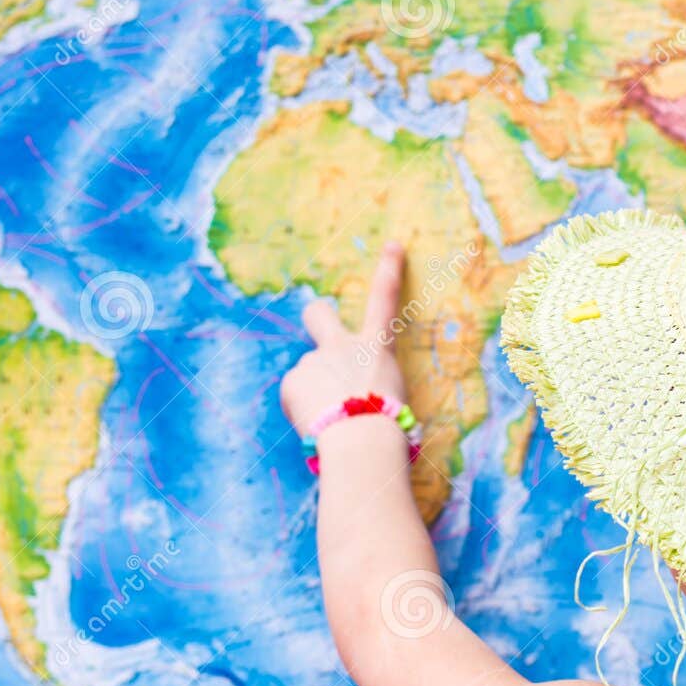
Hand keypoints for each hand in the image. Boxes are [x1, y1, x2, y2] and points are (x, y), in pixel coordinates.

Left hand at [280, 243, 407, 436]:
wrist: (361, 439)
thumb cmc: (388, 426)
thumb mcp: (392, 400)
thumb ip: (372, 387)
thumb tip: (350, 397)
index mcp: (377, 349)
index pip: (386, 301)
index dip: (389, 270)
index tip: (393, 245)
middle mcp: (342, 347)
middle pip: (320, 316)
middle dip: (317, 316)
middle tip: (317, 321)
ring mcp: (314, 361)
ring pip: (310, 378)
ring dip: (316, 395)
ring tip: (331, 421)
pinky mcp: (292, 381)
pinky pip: (296, 400)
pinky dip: (303, 412)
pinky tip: (316, 426)